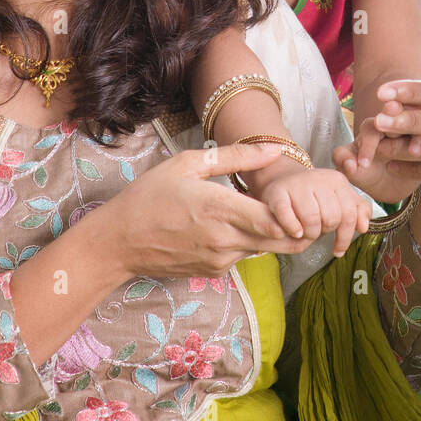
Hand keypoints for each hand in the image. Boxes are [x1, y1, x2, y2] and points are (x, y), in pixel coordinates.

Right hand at [98, 141, 307, 281]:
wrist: (118, 242)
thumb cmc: (150, 195)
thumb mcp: (188, 163)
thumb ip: (236, 156)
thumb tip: (276, 149)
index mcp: (220, 209)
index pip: (275, 220)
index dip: (295, 212)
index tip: (298, 196)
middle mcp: (224, 239)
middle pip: (280, 241)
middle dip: (297, 227)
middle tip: (302, 208)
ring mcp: (220, 259)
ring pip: (264, 248)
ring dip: (273, 233)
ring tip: (268, 210)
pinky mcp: (213, 272)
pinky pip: (243, 256)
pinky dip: (250, 242)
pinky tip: (237, 224)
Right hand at [258, 163, 371, 256]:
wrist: (284, 181)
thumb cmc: (314, 197)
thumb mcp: (339, 199)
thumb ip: (357, 211)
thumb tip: (364, 227)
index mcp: (337, 181)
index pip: (350, 214)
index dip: (345, 237)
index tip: (339, 250)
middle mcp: (319, 179)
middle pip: (331, 218)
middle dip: (325, 232)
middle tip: (317, 233)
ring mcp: (298, 184)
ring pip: (312, 219)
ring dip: (309, 233)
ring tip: (305, 233)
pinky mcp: (278, 193)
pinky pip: (288, 216)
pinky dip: (293, 229)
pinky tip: (295, 232)